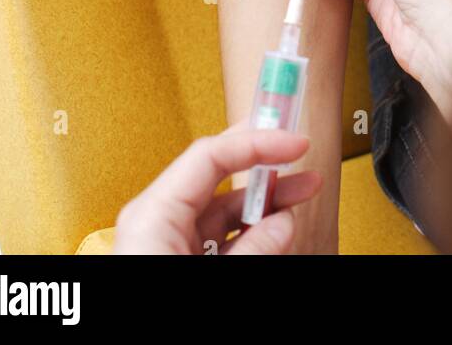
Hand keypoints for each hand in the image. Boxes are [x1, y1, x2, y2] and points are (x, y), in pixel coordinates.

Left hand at [112, 123, 321, 254]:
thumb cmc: (150, 310)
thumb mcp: (210, 274)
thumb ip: (250, 248)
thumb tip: (283, 222)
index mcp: (151, 213)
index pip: (211, 154)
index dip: (257, 141)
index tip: (294, 140)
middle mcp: (157, 221)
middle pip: (220, 175)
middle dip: (265, 163)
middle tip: (299, 148)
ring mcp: (167, 242)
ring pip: (224, 207)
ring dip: (266, 199)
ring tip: (301, 190)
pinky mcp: (177, 258)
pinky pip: (219, 234)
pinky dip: (250, 229)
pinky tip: (277, 227)